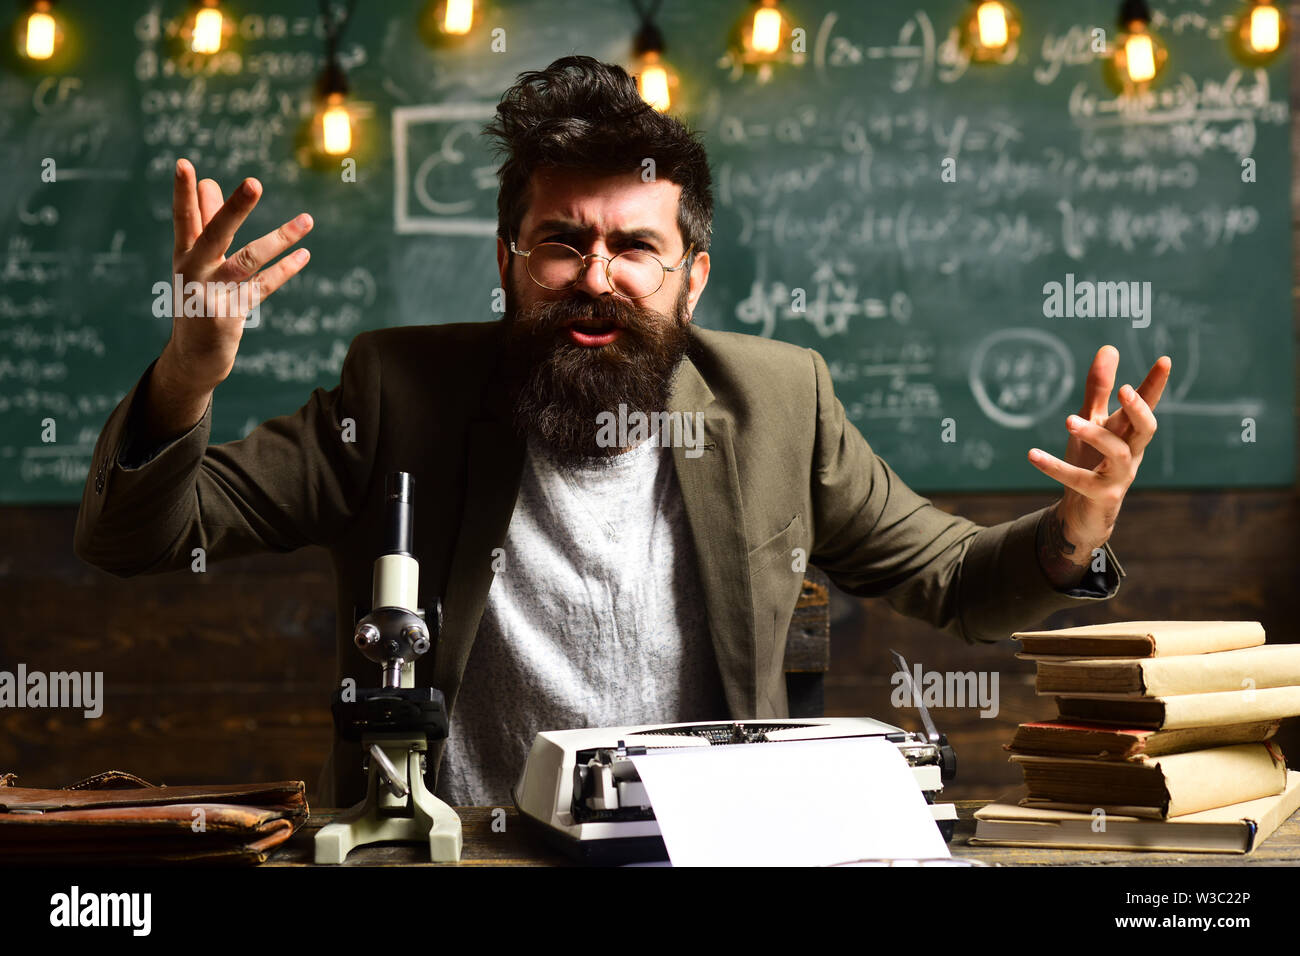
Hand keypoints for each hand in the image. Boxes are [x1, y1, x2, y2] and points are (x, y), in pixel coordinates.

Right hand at [163, 158, 313, 392]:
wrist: (193, 355)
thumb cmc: (198, 297)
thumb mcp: (197, 261)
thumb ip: (205, 222)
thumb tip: (208, 182)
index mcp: (184, 254)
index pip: (183, 218)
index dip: (183, 192)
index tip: (185, 164)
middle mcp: (194, 272)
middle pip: (215, 234)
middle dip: (235, 208)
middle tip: (255, 182)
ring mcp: (212, 294)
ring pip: (249, 260)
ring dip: (281, 238)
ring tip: (308, 219)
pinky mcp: (231, 315)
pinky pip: (263, 287)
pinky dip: (285, 270)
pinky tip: (304, 254)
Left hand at [1028, 346, 1171, 583]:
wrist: (1083, 512)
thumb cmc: (1090, 460)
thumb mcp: (1093, 420)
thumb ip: (1099, 388)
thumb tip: (1109, 348)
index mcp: (1129, 433)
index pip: (1147, 406)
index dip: (1155, 385)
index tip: (1164, 360)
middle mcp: (1131, 453)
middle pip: (1146, 429)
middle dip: (1139, 409)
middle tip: (1124, 389)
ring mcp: (1118, 476)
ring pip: (1117, 452)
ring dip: (1095, 434)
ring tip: (1069, 420)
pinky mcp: (1099, 495)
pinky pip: (1079, 480)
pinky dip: (1055, 467)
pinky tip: (1032, 455)